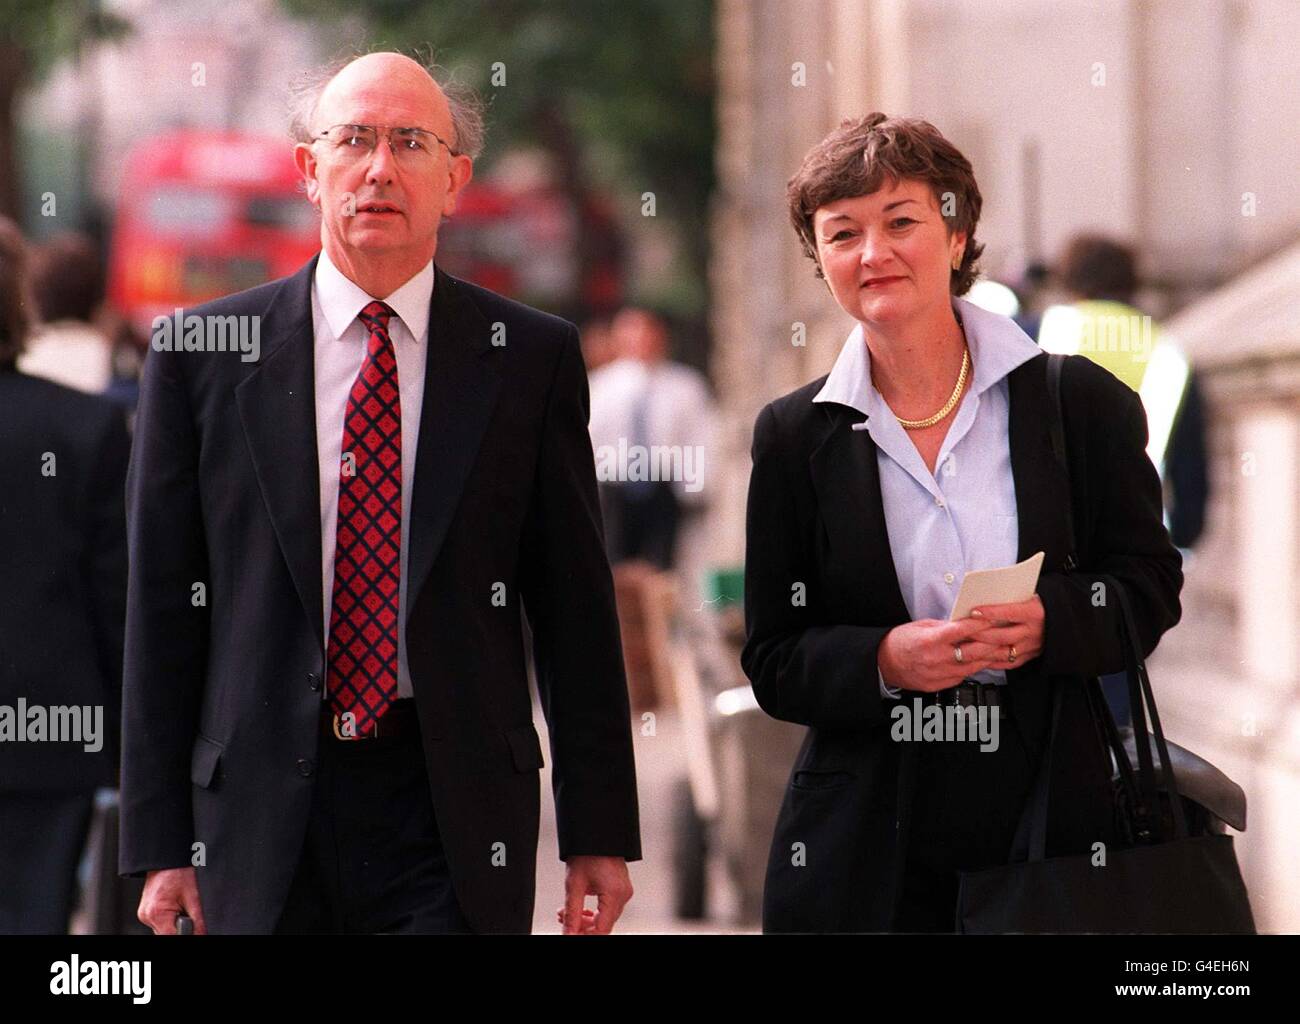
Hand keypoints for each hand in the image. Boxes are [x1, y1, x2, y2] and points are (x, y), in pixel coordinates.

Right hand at [138, 866, 206, 934]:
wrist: (166, 860)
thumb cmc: (177, 872)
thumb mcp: (193, 896)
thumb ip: (198, 919)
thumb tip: (202, 933)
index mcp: (157, 913)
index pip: (172, 937)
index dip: (186, 934)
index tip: (194, 929)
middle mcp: (147, 916)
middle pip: (166, 935)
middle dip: (178, 928)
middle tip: (186, 912)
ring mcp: (144, 914)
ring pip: (163, 930)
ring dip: (173, 923)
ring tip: (179, 906)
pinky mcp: (145, 912)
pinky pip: (159, 922)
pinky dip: (168, 919)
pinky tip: (174, 906)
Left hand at [557, 855, 631, 934]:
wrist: (596, 834)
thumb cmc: (586, 853)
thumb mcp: (574, 885)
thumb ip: (572, 913)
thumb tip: (568, 933)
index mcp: (614, 894)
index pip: (601, 929)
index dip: (584, 935)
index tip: (570, 933)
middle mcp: (623, 895)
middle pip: (604, 925)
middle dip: (582, 926)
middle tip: (563, 919)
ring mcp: (624, 891)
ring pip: (606, 917)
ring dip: (587, 919)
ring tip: (567, 912)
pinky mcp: (621, 888)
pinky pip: (609, 908)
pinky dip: (595, 911)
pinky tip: (582, 908)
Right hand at [878, 615, 1006, 692]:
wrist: (884, 664)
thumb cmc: (900, 642)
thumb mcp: (921, 626)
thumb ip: (945, 626)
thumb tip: (965, 622)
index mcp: (931, 640)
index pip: (962, 630)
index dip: (980, 623)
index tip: (993, 617)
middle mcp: (937, 659)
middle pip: (974, 652)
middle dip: (992, 642)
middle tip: (1005, 635)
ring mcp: (939, 674)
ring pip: (973, 667)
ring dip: (988, 658)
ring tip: (1000, 649)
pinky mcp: (939, 685)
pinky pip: (962, 676)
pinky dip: (972, 668)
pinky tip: (981, 661)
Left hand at [960, 595, 1044, 669]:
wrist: (1062, 621)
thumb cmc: (1037, 605)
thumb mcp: (1028, 597)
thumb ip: (1010, 599)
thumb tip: (982, 596)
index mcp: (1034, 613)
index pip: (1010, 612)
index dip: (991, 612)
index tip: (974, 611)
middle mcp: (1033, 632)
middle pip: (1003, 636)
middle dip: (980, 635)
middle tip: (961, 632)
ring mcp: (1031, 647)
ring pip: (1002, 652)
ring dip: (981, 651)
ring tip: (963, 647)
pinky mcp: (1028, 658)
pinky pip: (1006, 663)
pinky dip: (990, 661)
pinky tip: (976, 657)